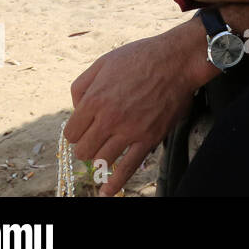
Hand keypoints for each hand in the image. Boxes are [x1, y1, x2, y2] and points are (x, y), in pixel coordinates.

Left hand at [65, 22, 203, 196]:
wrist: (177, 59)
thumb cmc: (141, 57)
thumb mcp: (103, 62)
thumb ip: (81, 85)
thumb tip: (76, 107)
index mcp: (94, 100)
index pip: (70, 133)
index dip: (76, 131)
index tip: (85, 128)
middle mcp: (108, 118)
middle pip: (82, 150)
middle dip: (86, 145)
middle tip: (96, 137)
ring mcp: (129, 130)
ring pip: (100, 160)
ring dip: (100, 158)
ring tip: (106, 151)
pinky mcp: (148, 138)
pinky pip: (127, 167)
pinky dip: (115, 183)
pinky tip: (107, 192)